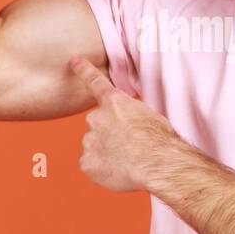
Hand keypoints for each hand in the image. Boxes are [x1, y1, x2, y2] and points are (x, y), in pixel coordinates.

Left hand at [68, 55, 180, 192]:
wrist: (157, 164)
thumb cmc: (160, 140)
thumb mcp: (148, 116)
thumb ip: (129, 115)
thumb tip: (126, 125)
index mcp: (114, 102)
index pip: (94, 81)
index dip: (83, 70)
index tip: (74, 61)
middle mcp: (96, 118)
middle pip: (97, 124)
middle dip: (108, 133)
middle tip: (128, 146)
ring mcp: (89, 141)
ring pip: (95, 146)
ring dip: (106, 152)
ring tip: (128, 161)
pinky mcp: (87, 162)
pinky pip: (92, 165)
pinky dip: (102, 169)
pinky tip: (120, 172)